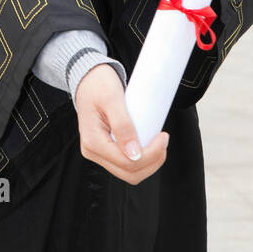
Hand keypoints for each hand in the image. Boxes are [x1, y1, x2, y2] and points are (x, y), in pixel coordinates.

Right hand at [74, 63, 167, 183]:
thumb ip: (123, 126)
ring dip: (149, 162)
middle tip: (163, 141)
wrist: (88, 78)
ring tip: (158, 143)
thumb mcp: (112, 99)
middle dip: (152, 161)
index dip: (150, 155)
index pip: (126, 163)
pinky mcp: (107, 149)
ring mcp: (99, 152)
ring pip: (129, 172)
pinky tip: (149, 144)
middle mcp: (93, 151)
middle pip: (129, 173)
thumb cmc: (98, 84)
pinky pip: (127, 164)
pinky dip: (142, 158)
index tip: (162, 137)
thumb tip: (134, 153)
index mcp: (93, 141)